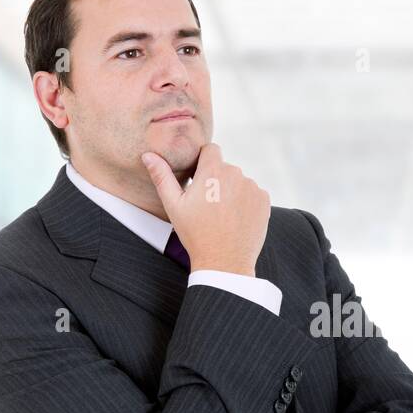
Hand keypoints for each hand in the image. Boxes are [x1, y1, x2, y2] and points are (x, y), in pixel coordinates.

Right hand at [141, 143, 268, 276]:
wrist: (224, 262)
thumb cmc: (196, 234)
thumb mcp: (174, 205)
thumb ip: (162, 176)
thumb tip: (148, 155)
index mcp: (212, 171)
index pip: (211, 150)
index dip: (203, 162)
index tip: (199, 179)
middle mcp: (236, 173)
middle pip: (225, 168)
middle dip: (217, 180)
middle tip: (208, 205)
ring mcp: (252, 187)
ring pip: (239, 181)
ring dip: (232, 191)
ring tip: (222, 215)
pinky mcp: (264, 200)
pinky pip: (253, 193)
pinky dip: (246, 202)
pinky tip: (236, 219)